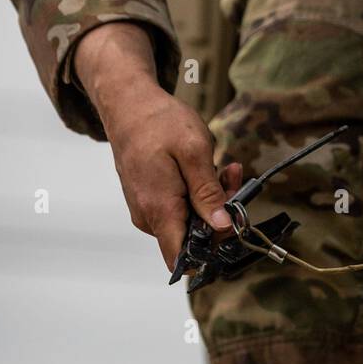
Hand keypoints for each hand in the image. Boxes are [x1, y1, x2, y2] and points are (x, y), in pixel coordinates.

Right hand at [75, 22, 242, 267]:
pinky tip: (210, 170)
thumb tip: (221, 226)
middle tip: (234, 179)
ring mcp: (147, 209)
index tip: (232, 226)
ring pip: (189, 221)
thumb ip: (207, 192)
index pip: (182, 259)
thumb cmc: (159, 122)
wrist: (128, 104)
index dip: (212, 252)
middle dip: (221, 215)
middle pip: (193, 238)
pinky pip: (180, 208)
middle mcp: (149, 216)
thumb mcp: (193, 151)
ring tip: (226, 169)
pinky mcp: (151, 200)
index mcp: (159, 209)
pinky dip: (198, 193)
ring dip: (212, 200)